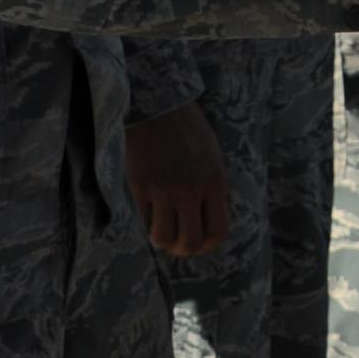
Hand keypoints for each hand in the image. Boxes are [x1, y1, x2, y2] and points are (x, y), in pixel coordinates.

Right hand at [125, 105, 230, 256]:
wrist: (159, 108)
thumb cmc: (189, 131)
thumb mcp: (213, 159)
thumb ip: (212, 190)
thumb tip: (207, 222)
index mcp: (214, 183)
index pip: (217, 232)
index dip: (208, 245)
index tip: (200, 243)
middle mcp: (191, 191)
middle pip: (190, 242)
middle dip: (185, 250)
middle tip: (179, 244)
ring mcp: (164, 190)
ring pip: (164, 238)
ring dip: (164, 241)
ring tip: (163, 232)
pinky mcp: (141, 187)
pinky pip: (145, 221)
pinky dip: (148, 224)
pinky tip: (150, 216)